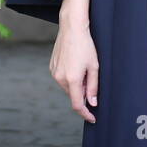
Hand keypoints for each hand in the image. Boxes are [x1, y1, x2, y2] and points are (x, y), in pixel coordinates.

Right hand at [51, 0, 97, 122]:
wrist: (71, 28)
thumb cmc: (85, 45)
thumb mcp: (94, 67)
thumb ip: (93, 87)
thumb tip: (92, 102)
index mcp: (72, 79)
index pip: (77, 105)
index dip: (85, 114)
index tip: (92, 118)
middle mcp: (60, 78)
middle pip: (73, 95)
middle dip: (83, 93)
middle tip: (91, 78)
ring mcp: (54, 72)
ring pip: (67, 87)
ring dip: (76, 84)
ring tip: (83, 67)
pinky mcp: (52, 67)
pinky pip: (62, 78)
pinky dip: (70, 77)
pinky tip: (75, 63)